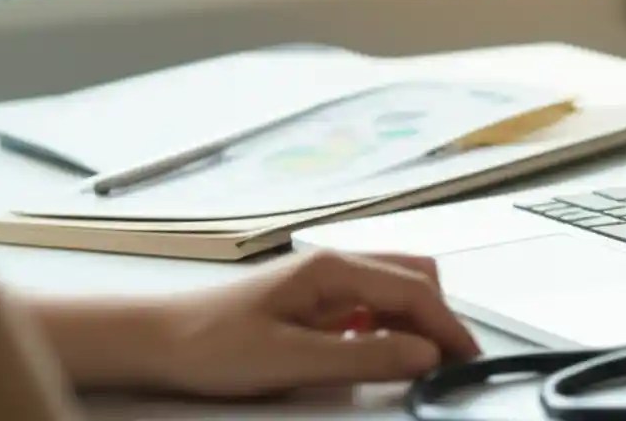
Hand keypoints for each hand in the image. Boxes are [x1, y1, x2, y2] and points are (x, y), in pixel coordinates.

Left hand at [147, 250, 479, 396]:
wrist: (157, 340)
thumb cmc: (210, 343)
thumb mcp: (291, 360)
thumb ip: (364, 356)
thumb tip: (423, 354)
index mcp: (332, 269)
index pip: (415, 290)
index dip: (448, 326)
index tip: (468, 359)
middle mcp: (334, 265)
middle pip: (414, 278)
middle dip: (440, 317)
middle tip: (452, 361)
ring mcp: (326, 280)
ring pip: (395, 289)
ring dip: (417, 321)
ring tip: (423, 362)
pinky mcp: (316, 299)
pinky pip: (372, 305)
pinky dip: (392, 327)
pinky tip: (382, 353)